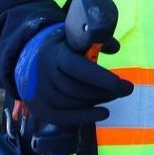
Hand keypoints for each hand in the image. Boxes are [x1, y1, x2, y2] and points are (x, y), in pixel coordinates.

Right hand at [13, 23, 133, 128]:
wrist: (29, 58)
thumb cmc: (61, 46)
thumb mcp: (75, 36)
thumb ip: (95, 39)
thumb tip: (114, 48)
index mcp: (54, 54)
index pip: (77, 68)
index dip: (100, 78)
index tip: (121, 84)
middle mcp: (44, 75)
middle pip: (77, 89)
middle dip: (105, 91)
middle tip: (125, 88)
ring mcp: (40, 94)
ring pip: (72, 103)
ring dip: (97, 101)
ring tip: (113, 95)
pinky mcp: (40, 109)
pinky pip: (64, 118)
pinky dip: (85, 117)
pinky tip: (103, 113)